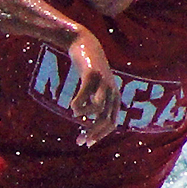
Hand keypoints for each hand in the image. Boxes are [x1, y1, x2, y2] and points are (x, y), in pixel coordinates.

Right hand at [66, 30, 120, 145]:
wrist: (84, 44)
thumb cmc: (87, 69)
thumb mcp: (93, 88)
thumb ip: (93, 103)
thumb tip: (85, 124)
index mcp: (115, 97)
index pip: (111, 124)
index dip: (99, 136)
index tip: (85, 143)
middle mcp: (112, 91)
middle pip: (106, 120)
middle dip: (93, 133)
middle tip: (79, 141)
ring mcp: (103, 82)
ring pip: (98, 108)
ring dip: (84, 115)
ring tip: (74, 112)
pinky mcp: (92, 74)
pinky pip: (86, 94)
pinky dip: (78, 104)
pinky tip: (72, 106)